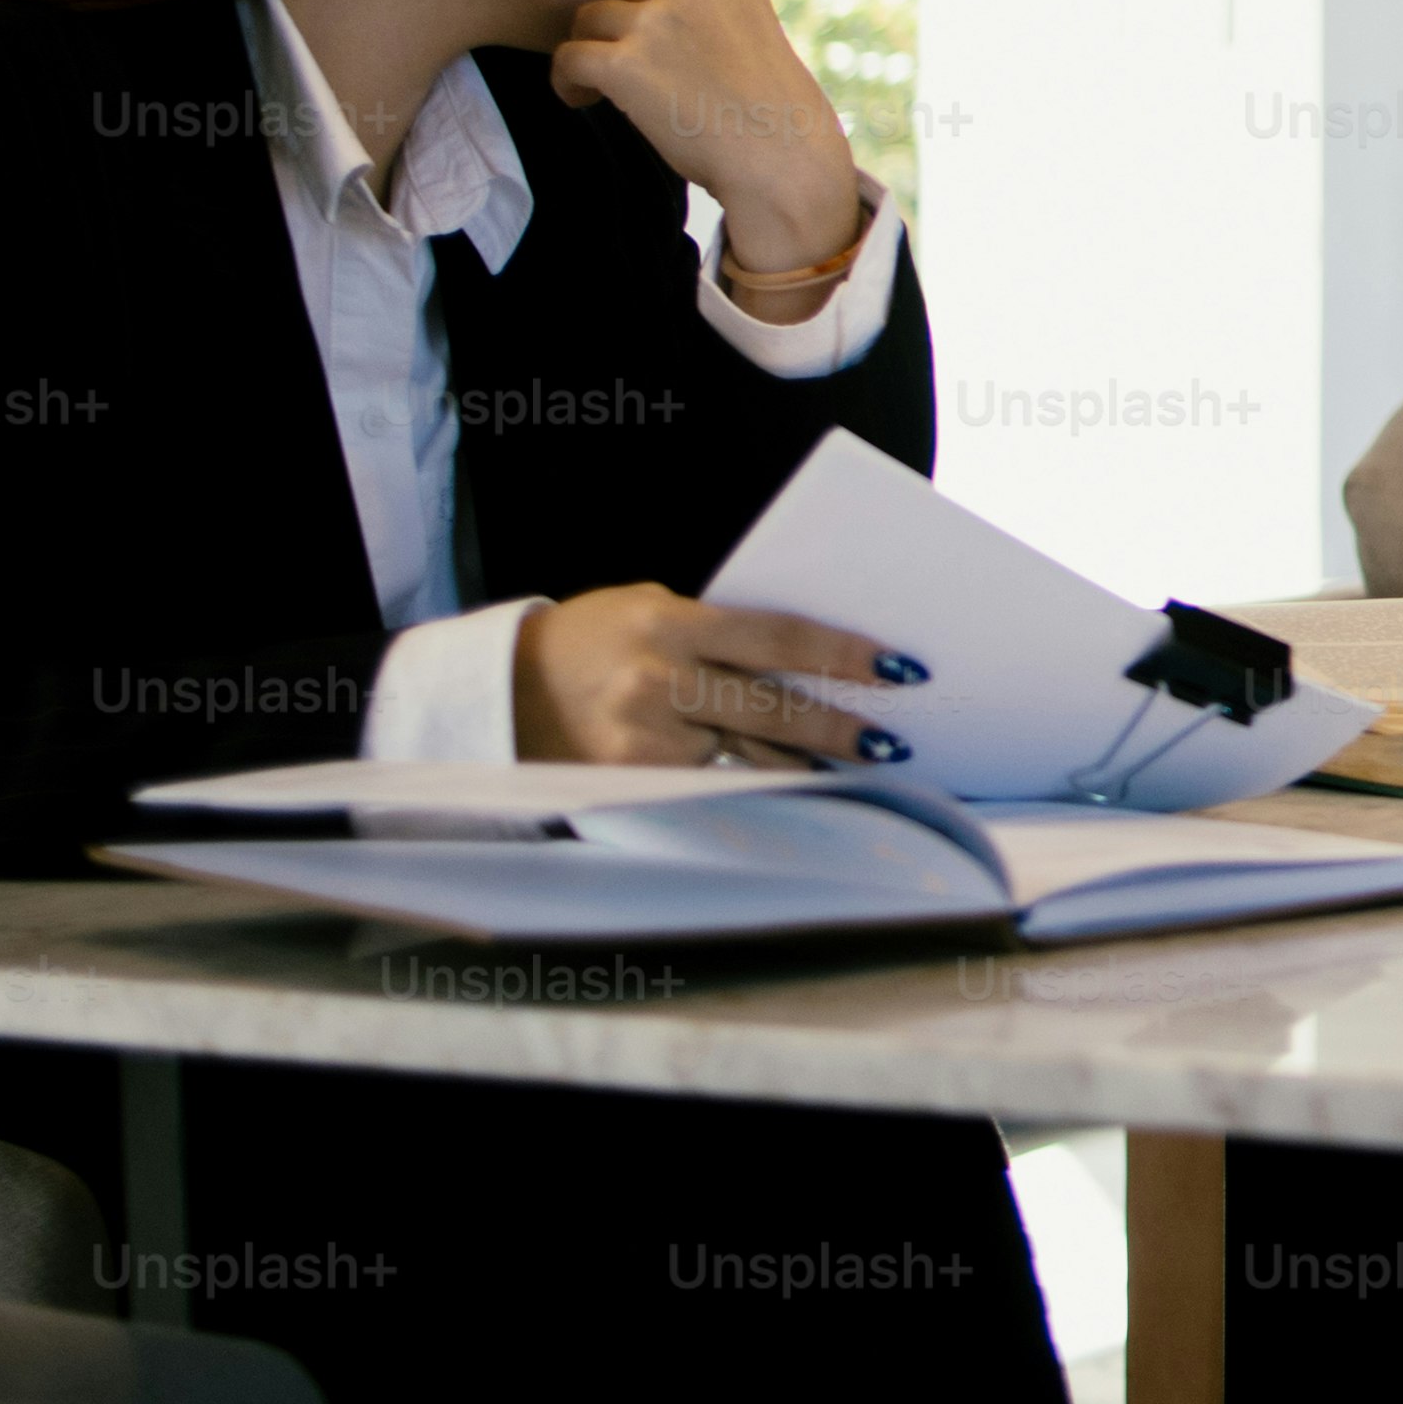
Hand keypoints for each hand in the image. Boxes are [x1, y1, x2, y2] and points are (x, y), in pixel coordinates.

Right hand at [511, 584, 922, 767]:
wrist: (503, 689)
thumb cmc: (594, 638)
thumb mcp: (653, 610)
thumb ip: (720, 633)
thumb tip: (805, 660)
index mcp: (671, 624)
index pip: (779, 638)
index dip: (843, 656)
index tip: (899, 668)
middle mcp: (659, 682)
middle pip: (772, 710)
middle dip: (839, 729)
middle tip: (892, 741)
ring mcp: (644, 739)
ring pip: (746, 759)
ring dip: (804, 768)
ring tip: (856, 772)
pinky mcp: (632, 783)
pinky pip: (710, 785)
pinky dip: (752, 788)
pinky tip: (791, 793)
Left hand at [551, 0, 861, 271]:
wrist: (782, 160)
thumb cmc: (773, 112)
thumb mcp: (755, 35)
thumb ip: (710, 15)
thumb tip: (649, 28)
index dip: (663, 16)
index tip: (669, 53)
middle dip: (625, 28)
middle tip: (634, 72)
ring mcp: (655, 22)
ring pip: (590, 19)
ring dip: (593, 49)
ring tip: (601, 87)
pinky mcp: (624, 63)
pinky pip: (569, 56)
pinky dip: (567, 79)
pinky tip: (582, 99)